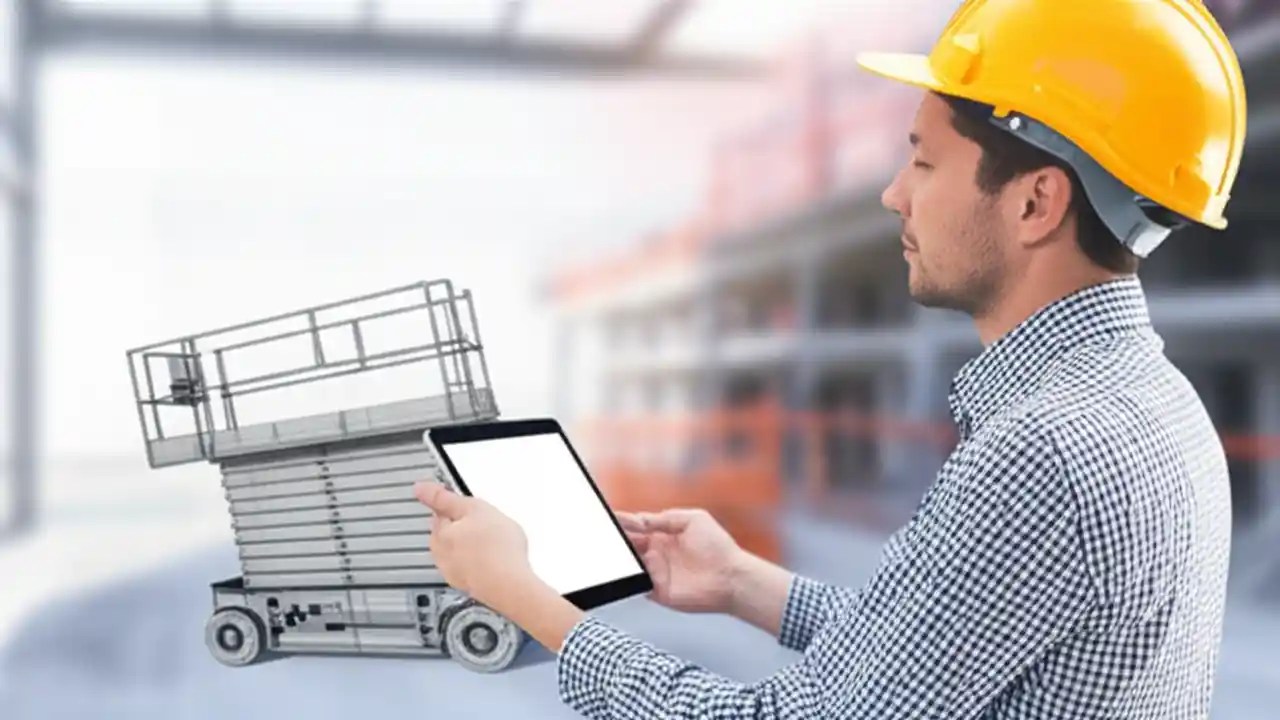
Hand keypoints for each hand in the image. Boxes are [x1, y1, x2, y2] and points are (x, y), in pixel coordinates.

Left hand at [413, 481, 539, 615]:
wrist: (510, 585)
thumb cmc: (496, 549)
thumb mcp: (473, 508)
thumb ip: (444, 498)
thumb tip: (420, 488)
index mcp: (440, 534)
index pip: (441, 513)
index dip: (459, 507)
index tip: (472, 506)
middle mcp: (441, 556)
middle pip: (450, 533)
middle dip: (466, 527)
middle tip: (488, 523)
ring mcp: (455, 573)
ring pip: (461, 552)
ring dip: (474, 546)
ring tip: (495, 543)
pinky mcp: (470, 586)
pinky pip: (472, 568)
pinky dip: (481, 563)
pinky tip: (496, 560)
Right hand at [617, 508, 745, 614]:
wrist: (731, 577)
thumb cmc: (718, 546)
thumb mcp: (695, 519)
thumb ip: (666, 518)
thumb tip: (641, 518)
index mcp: (663, 534)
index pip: (636, 526)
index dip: (621, 521)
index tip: (607, 516)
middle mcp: (657, 553)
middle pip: (627, 544)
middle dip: (614, 539)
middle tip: (602, 534)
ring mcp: (656, 572)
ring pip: (627, 564)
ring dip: (616, 559)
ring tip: (607, 550)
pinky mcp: (657, 591)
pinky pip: (635, 585)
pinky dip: (625, 579)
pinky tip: (619, 571)